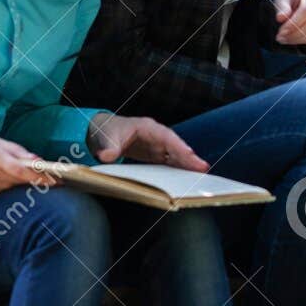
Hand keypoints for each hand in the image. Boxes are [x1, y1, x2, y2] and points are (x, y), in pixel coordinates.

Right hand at [0, 135, 46, 198]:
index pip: (24, 171)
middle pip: (21, 180)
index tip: (56, 180)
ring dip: (18, 180)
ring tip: (16, 172)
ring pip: (12, 186)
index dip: (41, 177)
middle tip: (49, 177)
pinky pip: (1, 190)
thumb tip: (37, 160)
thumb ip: (17, 151)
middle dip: (34, 178)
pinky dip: (5, 184)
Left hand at [87, 113, 208, 170]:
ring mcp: (157, 145)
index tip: (189, 154)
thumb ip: (108, 148)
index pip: (165, 136)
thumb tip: (106, 156)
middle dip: (188, 157)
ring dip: (187, 164)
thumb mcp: (105, 139)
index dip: (177, 145)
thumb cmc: (106, 132)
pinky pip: (170, 161)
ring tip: (200, 175)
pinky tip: (186, 178)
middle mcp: (155, 135)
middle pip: (175, 146)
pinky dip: (178, 168)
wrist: (102, 133)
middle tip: (203, 168)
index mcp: (146, 127)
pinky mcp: (155, 154)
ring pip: (175, 154)